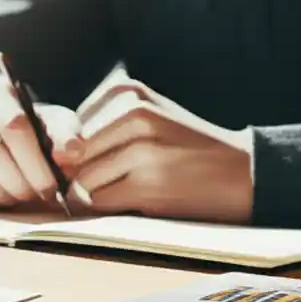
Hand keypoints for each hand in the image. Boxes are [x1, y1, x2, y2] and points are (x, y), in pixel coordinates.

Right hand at [0, 75, 82, 208]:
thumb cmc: (29, 126)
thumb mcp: (51, 121)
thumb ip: (66, 134)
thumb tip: (72, 152)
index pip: (14, 124)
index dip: (35, 161)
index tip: (52, 187)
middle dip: (20, 181)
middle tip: (39, 196)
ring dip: (5, 193)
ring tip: (24, 194)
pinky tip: (3, 195)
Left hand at [69, 79, 253, 222]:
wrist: (245, 173)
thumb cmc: (188, 148)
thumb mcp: (149, 117)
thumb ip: (101, 128)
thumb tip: (55, 157)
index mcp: (130, 93)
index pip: (70, 126)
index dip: (72, 152)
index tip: (95, 161)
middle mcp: (135, 115)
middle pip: (73, 154)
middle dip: (77, 175)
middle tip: (106, 182)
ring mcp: (142, 150)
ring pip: (82, 179)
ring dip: (93, 194)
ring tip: (124, 190)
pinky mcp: (149, 185)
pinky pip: (99, 201)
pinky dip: (105, 208)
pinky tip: (131, 202)